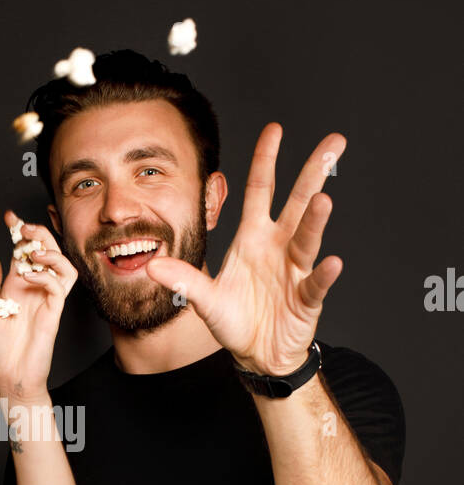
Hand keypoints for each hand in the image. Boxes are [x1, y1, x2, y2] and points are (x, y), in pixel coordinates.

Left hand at [0, 211, 77, 398]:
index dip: (18, 232)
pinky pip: (58, 287)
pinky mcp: (53, 313)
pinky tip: (28, 277)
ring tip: (33, 251)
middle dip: (37, 234)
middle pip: (46, 252)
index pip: (22, 252)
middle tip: (22, 227)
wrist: (9, 380)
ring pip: (62, 266)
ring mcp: (45, 301)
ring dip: (50, 252)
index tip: (9, 217)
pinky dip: (45, 276)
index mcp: (16, 287)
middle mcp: (33, 291)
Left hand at [145, 124, 345, 374]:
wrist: (257, 355)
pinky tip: (332, 263)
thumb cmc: (235, 321)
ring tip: (323, 201)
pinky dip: (324, 275)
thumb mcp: (204, 299)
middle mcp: (278, 246)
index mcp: (254, 238)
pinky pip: (316, 283)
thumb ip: (183, 280)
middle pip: (298, 202)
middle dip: (314, 172)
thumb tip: (151, 264)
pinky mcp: (307, 298)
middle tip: (333, 143)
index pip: (261, 190)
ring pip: (307, 238)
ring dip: (315, 221)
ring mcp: (296, 270)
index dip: (266, 160)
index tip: (275, 129)